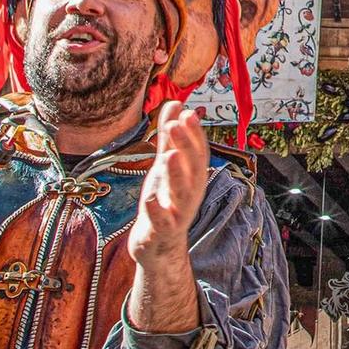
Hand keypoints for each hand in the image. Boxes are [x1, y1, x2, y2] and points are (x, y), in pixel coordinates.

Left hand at [125, 102, 211, 332]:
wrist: (157, 244)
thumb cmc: (164, 200)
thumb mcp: (166, 166)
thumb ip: (170, 137)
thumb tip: (176, 103)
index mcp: (192, 176)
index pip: (198, 151)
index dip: (194, 133)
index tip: (187, 112)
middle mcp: (190, 193)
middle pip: (193, 168)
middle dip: (186, 146)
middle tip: (177, 124)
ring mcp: (178, 212)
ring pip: (182, 193)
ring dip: (177, 174)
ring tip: (168, 155)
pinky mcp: (162, 230)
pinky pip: (162, 220)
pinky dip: (157, 209)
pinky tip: (150, 197)